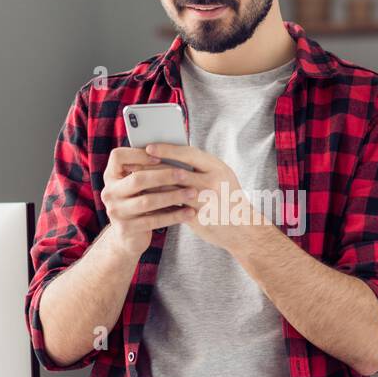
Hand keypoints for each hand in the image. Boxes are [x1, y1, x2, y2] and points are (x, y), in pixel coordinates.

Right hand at [101, 146, 197, 257]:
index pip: (118, 156)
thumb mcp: (140, 185)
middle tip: (186, 175)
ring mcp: (115, 211)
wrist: (129, 237)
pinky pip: (153, 220)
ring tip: (192, 193)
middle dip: (164, 176)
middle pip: (137, 179)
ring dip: (173, 196)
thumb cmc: (140, 201)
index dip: (138, 154)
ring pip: (147, 201)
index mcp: (111, 175)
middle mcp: (109, 192)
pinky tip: (188, 212)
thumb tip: (175, 151)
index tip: (161, 156)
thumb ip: (149, 170)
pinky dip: (173, 216)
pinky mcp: (125, 229)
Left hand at [142, 143, 270, 254]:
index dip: (166, 149)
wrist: (243, 229)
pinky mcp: (198, 217)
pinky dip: (158, 203)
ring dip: (151, 186)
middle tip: (134, 166)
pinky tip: (146, 200)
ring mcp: (205, 201)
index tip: (148, 147)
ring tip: (135, 182)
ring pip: (171, 190)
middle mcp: (212, 182)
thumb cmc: (227, 199)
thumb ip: (199, 168)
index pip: (188, 153)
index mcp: (217, 167)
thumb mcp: (219, 176)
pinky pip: (172, 207)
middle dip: (153, 168)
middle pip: (175, 170)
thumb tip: (169, 156)